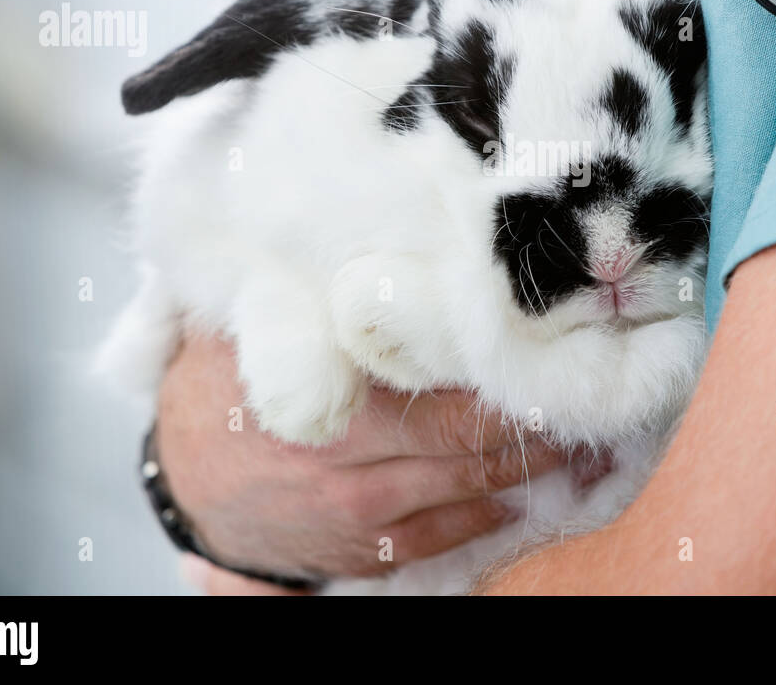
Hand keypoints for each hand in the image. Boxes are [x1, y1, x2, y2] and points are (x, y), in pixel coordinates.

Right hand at [156, 333, 588, 589]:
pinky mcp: (368, 549)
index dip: (504, 368)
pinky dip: (493, 510)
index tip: (552, 344)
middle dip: (536, 419)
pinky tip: (529, 487)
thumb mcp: (252, 328)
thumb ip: (308, 292)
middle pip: (470, 438)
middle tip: (591, 389)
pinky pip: (447, 534)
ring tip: (585, 437)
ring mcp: (363, 512)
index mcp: (331, 396)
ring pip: (471, 488)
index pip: (441, 385)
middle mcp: (351, 461)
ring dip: (534, 466)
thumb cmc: (224, 389)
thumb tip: (376, 227)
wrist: (185, 484)